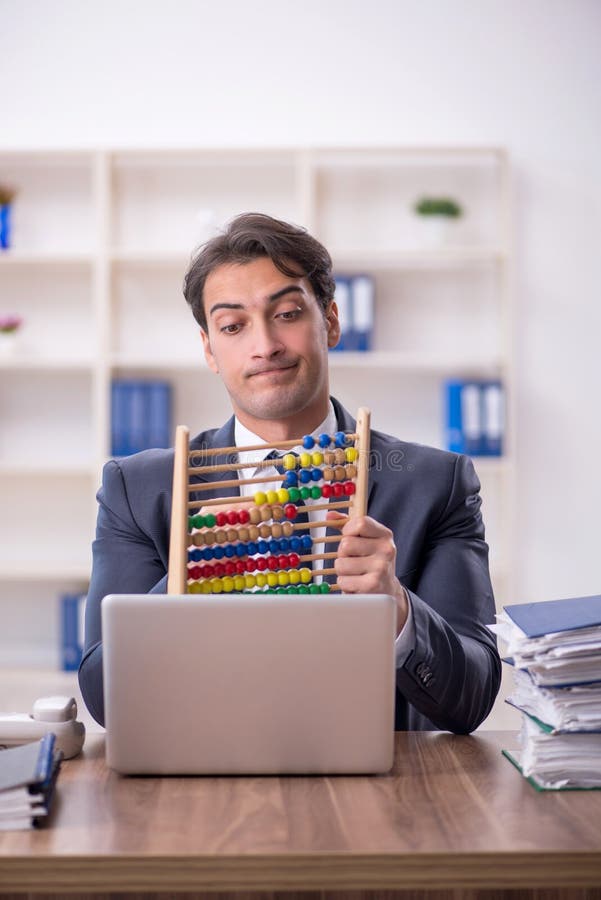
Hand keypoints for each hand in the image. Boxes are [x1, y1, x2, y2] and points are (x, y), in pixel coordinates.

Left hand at [326, 510, 408, 635]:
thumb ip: (347, 525)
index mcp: (385, 535)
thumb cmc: (372, 562)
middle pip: (345, 544)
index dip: (348, 530)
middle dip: (343, 555)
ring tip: (355, 574)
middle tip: (353, 560)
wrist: (387, 590)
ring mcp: (381, 568)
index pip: (360, 523)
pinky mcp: (372, 585)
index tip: (350, 537)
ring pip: (341, 564)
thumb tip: (329, 516)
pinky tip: (357, 584)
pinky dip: (345, 585)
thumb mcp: (365, 540)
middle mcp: (386, 550)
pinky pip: (343, 581)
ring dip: (342, 572)